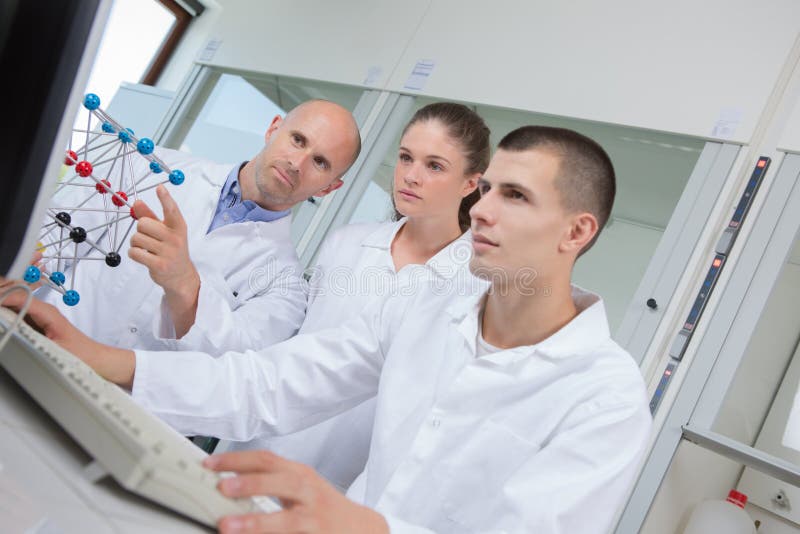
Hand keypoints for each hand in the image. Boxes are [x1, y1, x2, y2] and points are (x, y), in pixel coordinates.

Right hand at [0, 290, 135, 387]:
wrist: (98, 360)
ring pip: (14, 305)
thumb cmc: (83, 355)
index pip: (19, 298)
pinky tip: (4, 323)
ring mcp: (40, 318)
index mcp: (49, 313)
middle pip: (15, 298)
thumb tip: (13, 330)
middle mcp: (44, 312)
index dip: (2, 299)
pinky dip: (7, 316)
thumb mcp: (54, 350)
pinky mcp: (38, 325)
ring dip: (3, 308)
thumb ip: (32, 339)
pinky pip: (18, 315)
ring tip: (1, 322)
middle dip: (1, 301)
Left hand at [129, 186, 199, 337]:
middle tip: (148, 238)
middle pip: (143, 224)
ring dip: (136, 244)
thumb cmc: (170, 248)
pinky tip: (143, 257)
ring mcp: (168, 252)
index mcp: (178, 226)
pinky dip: (134, 254)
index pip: (172, 210)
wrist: (181, 275)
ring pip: (136, 238)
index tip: (160, 188)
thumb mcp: (165, 231)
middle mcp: (175, 238)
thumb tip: (137, 202)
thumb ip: (151, 216)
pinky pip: (134, 252)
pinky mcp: (159, 265)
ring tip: (146, 249)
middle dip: (140, 230)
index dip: (165, 198)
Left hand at [203, 451, 388, 533]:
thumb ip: (271, 482)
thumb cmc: (323, 507)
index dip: (236, 460)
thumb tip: (229, 481)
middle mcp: (308, 492)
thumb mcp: (300, 487)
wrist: (362, 527)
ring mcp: (314, 517)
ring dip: (255, 523)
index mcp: (299, 474)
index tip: (209, 464)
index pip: (266, 459)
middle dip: (249, 483)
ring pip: (286, 519)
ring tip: (227, 526)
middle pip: (279, 481)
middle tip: (221, 487)